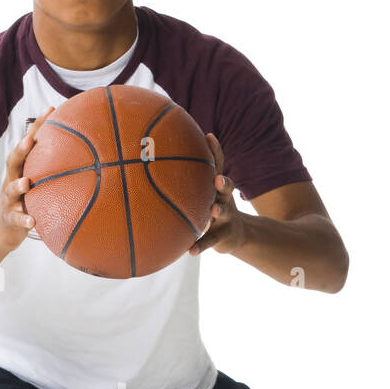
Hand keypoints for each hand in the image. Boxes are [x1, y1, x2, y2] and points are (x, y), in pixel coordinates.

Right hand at [0, 105, 56, 255]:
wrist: (0, 230)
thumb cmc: (23, 202)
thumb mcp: (36, 185)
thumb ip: (52, 171)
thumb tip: (84, 155)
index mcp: (21, 170)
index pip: (28, 144)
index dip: (37, 126)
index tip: (50, 109)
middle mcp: (12, 181)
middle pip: (13, 161)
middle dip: (20, 149)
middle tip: (29, 139)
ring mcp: (9, 200)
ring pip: (11, 190)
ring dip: (18, 185)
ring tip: (26, 183)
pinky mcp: (9, 219)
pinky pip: (16, 218)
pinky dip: (23, 219)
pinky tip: (32, 221)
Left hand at [188, 132, 247, 255]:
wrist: (236, 234)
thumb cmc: (213, 207)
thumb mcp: (205, 194)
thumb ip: (187, 181)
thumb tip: (153, 164)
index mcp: (218, 185)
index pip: (218, 165)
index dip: (216, 151)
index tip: (209, 137)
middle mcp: (225, 198)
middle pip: (227, 187)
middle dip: (223, 181)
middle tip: (217, 178)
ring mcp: (227, 217)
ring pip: (224, 212)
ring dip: (219, 211)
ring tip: (214, 211)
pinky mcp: (223, 235)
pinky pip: (211, 241)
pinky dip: (201, 245)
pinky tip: (190, 252)